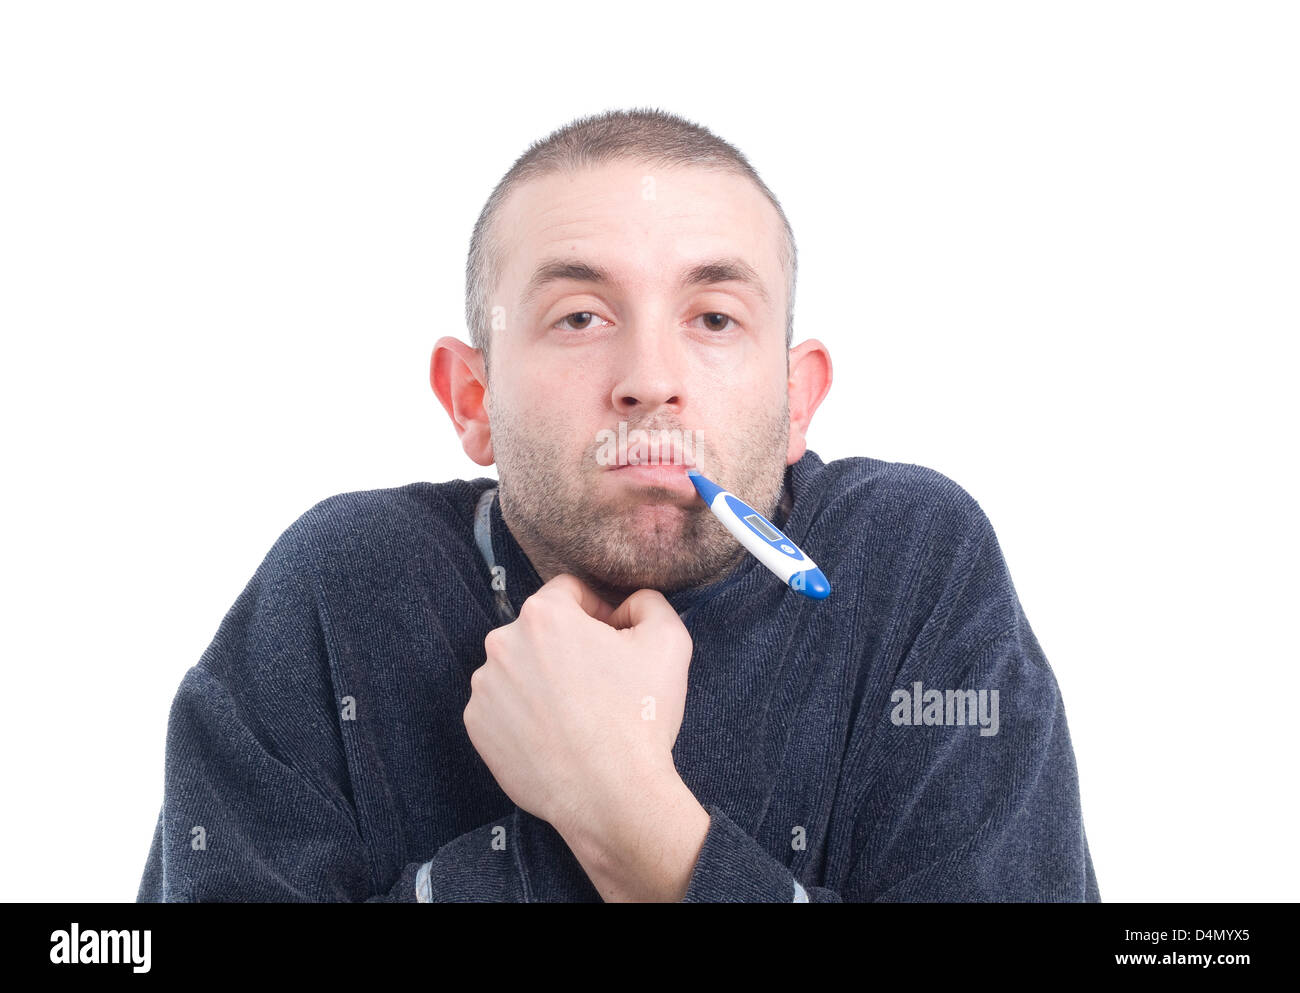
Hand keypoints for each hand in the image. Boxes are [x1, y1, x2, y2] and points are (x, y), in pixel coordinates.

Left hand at [462, 573, 694, 836]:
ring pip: (519, 667)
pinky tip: (554, 735)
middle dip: (568, 647)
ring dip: (543, 679)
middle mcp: (502, 643)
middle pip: (540, 630)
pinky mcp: (476, 726)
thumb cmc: (639, 717)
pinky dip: (524, 714)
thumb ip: (648, 602)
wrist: (611, 796)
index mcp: (543, 614)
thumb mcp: (669, 641)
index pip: (569, 592)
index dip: (598, 613)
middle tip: (599, 684)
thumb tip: (627, 606)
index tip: (614, 644)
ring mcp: (484, 687)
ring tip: (576, 715)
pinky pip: (502, 706)